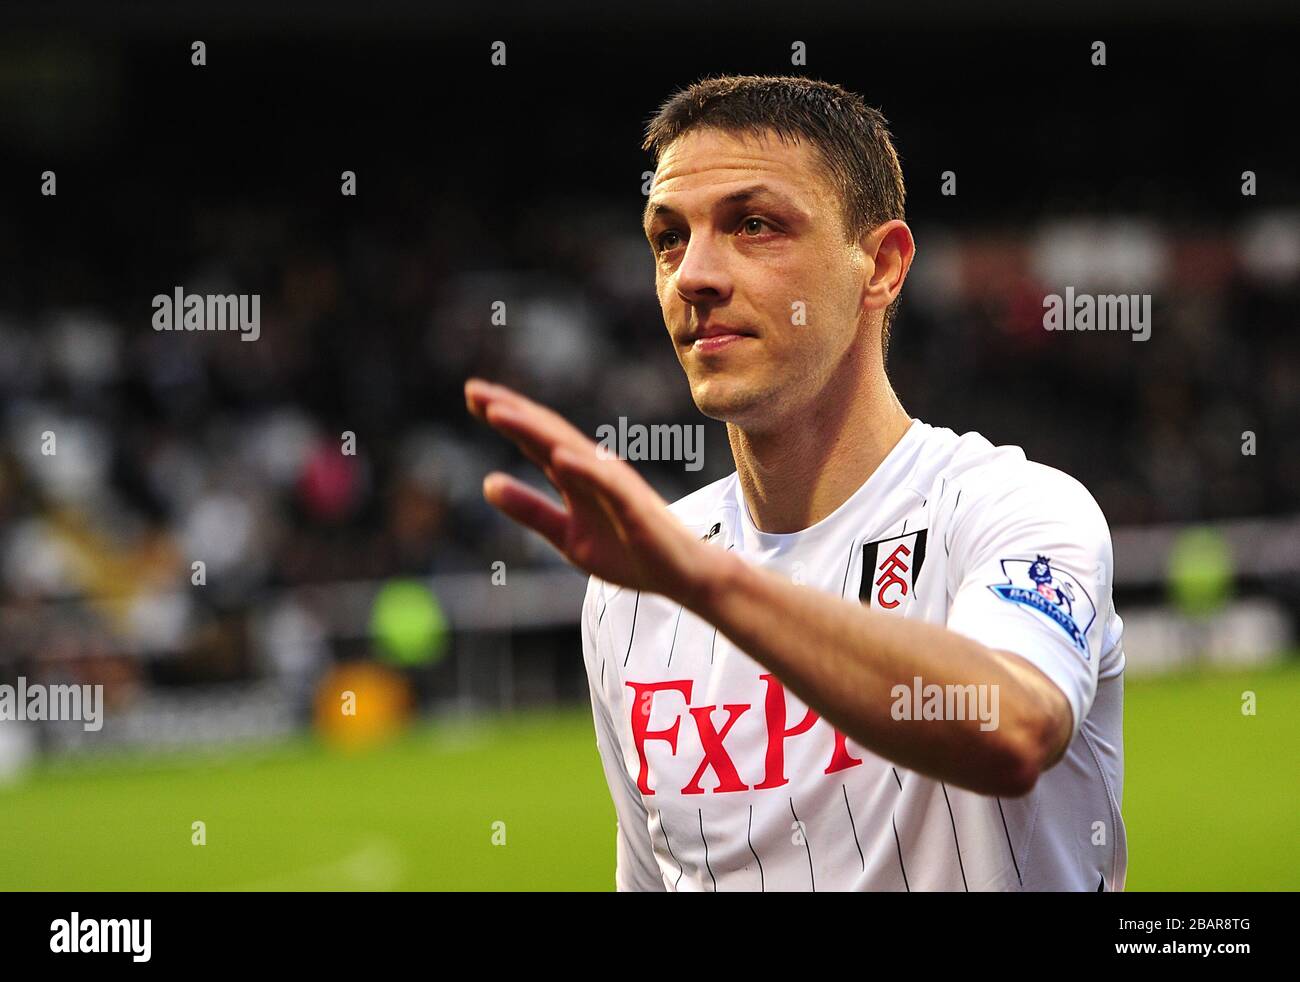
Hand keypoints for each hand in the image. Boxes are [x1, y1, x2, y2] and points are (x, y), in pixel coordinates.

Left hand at [465, 378, 716, 605]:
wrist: (680, 574)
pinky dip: (583, 468)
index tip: (473, 395)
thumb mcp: (566, 535)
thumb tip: (487, 483)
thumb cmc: (627, 551)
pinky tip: (557, 457)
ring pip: (571, 450)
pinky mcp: (635, 507)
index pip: (536, 439)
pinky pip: (607, 484)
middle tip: (474, 389)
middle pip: (548, 433)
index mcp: (576, 475)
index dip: (506, 416)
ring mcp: (615, 485)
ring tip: (499, 412)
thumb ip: (530, 510)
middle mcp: (594, 470)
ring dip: (535, 430)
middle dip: (512, 411)